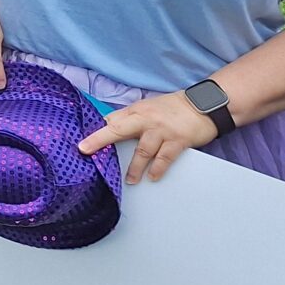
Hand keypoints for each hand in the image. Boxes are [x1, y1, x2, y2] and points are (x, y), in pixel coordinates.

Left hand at [78, 90, 219, 183]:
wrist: (203, 105)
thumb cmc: (172, 108)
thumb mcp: (147, 107)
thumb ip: (130, 117)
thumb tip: (109, 126)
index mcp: (136, 110)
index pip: (111, 119)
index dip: (96, 130)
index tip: (81, 141)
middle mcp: (146, 119)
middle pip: (118, 129)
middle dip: (100, 139)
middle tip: (85, 150)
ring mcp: (162, 130)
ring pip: (142, 150)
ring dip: (134, 167)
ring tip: (129, 180)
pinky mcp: (178, 141)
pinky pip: (164, 158)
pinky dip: (158, 169)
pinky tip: (153, 177)